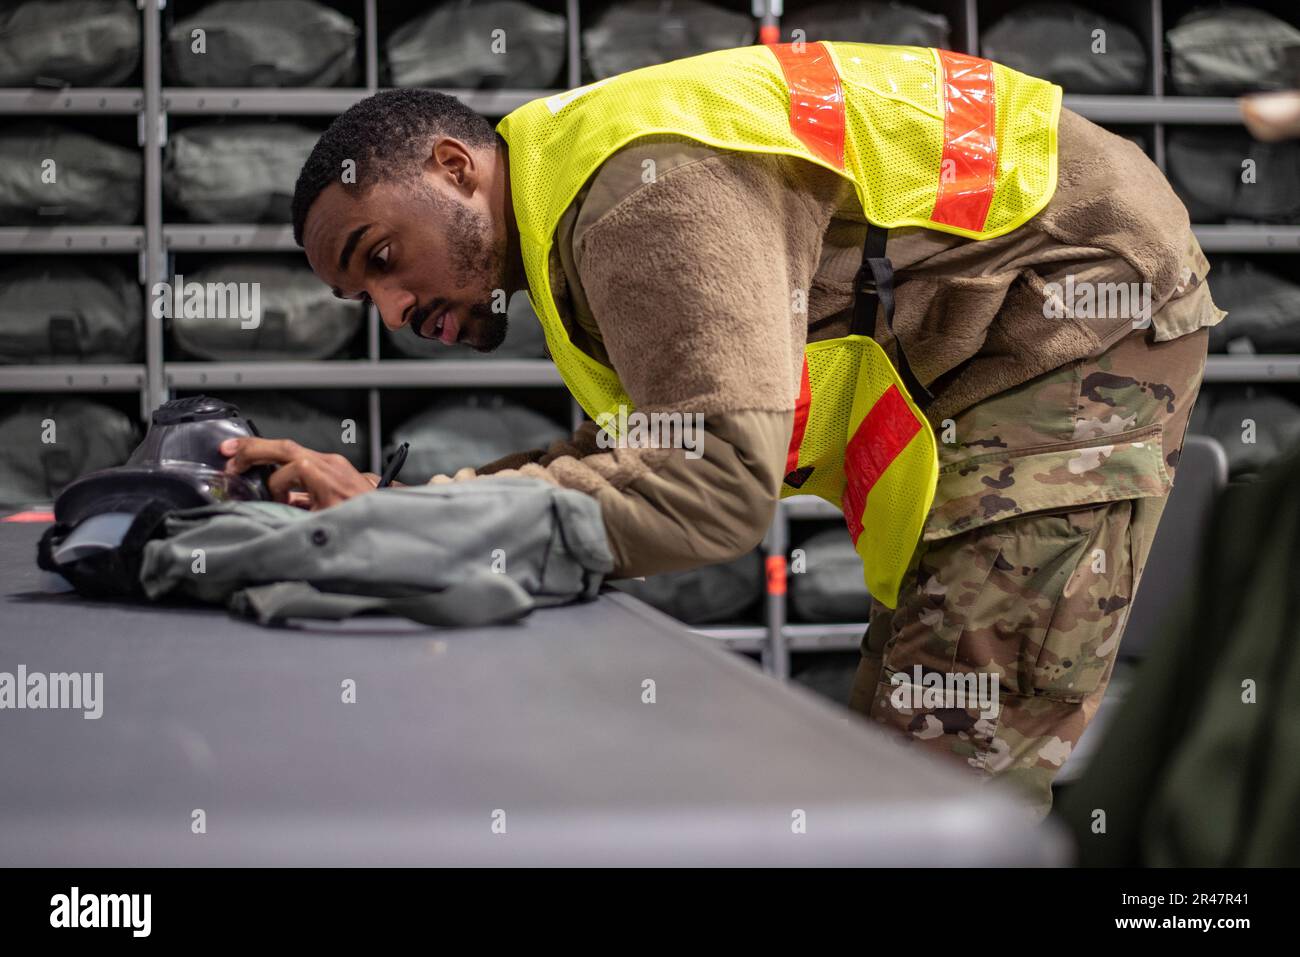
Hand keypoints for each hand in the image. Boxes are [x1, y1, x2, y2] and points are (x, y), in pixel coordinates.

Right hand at [221, 437, 376, 509]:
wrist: (391, 519)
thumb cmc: (363, 521)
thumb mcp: (324, 525)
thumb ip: (295, 517)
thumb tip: (271, 516)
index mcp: (324, 474)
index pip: (283, 472)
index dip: (271, 489)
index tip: (268, 501)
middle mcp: (329, 464)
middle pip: (283, 447)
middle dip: (252, 449)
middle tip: (228, 453)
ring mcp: (334, 463)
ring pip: (293, 450)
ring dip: (266, 454)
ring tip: (242, 458)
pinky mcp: (337, 468)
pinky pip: (304, 461)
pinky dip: (284, 464)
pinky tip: (273, 473)